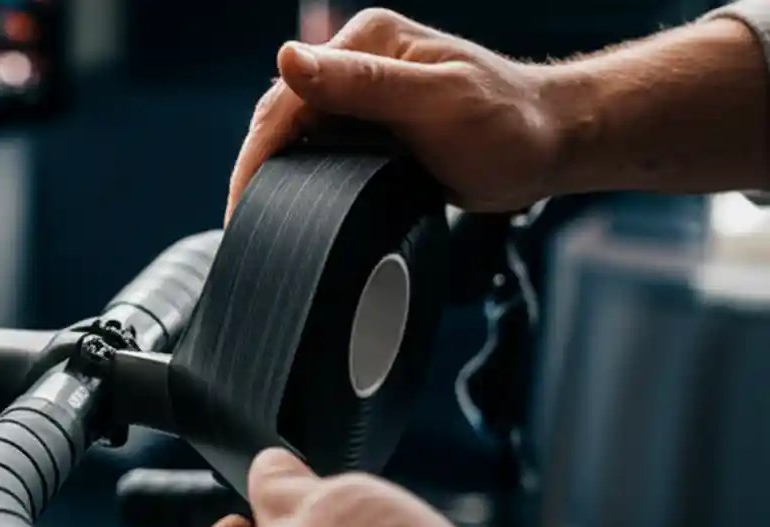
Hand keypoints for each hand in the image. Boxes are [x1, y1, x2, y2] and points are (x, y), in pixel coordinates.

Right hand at [227, 8, 567, 219]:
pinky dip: (300, 176)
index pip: (288, 95)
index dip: (257, 152)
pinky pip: (320, 147)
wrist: (550, 145)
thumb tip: (287, 59)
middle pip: (283, 113)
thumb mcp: (435, 103)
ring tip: (254, 220)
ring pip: (296, 132)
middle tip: (240, 223)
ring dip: (273, 172)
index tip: (241, 202)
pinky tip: (289, 206)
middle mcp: (359, 58)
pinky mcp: (371, 122)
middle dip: (255, 166)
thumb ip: (361, 83)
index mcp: (367, 40)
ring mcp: (363, 91)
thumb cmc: (507, 126)